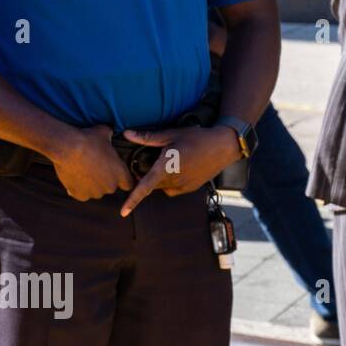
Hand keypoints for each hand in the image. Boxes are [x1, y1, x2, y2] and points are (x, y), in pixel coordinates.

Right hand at [49, 124, 134, 201]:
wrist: (68, 148)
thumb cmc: (88, 140)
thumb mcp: (104, 132)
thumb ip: (109, 136)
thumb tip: (109, 133)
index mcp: (120, 174)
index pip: (128, 183)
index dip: (121, 178)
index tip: (114, 172)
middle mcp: (110, 186)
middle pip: (110, 187)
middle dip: (104, 180)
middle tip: (94, 168)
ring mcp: (95, 192)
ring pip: (95, 191)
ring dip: (90, 184)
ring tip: (81, 171)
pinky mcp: (80, 195)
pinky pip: (81, 194)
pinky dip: (77, 188)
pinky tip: (73, 177)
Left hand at [118, 125, 240, 216]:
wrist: (223, 146)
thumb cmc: (197, 138)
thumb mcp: (170, 135)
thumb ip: (147, 137)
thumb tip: (127, 133)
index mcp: (166, 167)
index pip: (145, 187)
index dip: (132, 200)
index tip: (123, 212)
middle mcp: (174, 180)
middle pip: (151, 184)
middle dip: (147, 176)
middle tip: (151, 159)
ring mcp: (184, 186)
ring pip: (162, 187)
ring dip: (159, 178)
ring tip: (168, 161)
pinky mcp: (191, 188)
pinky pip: (173, 189)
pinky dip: (169, 182)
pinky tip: (177, 168)